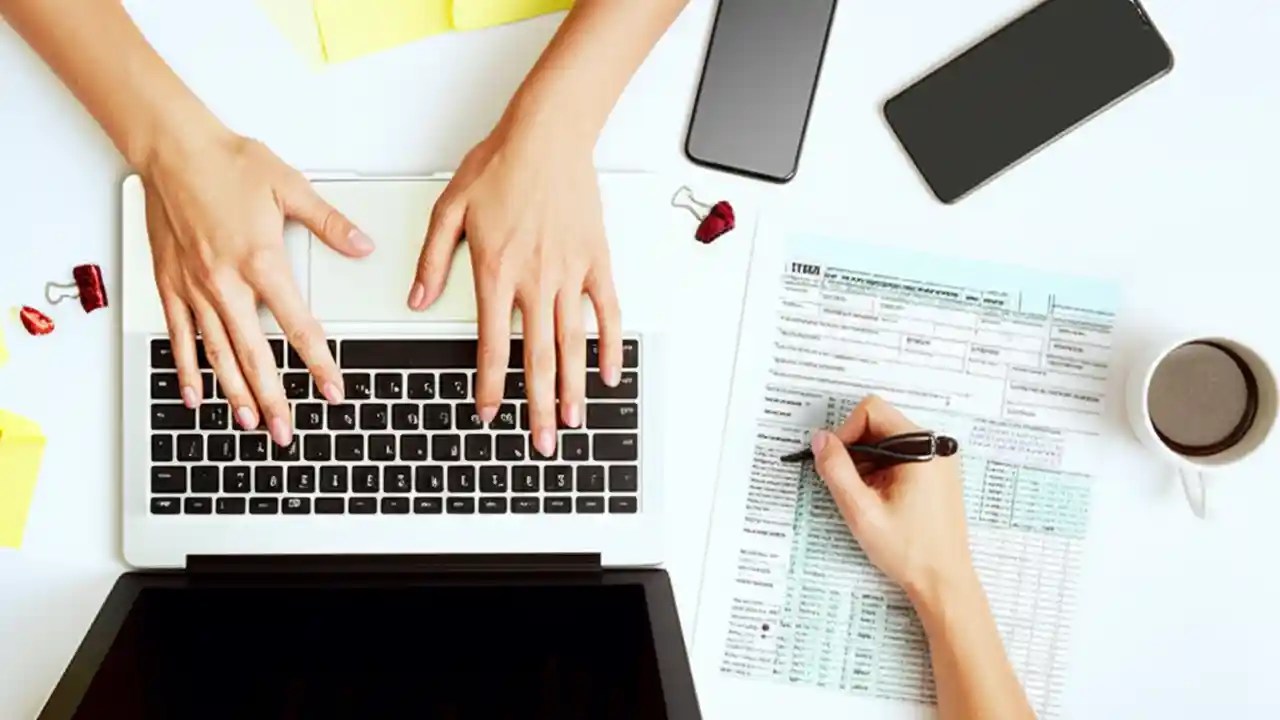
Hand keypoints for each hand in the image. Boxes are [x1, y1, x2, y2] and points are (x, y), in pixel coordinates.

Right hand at [144, 132, 373, 445]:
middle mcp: (226, 283)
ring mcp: (195, 287)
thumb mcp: (290, 188)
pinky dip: (188, 368)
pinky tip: (197, 394)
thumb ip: (330, 224)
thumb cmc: (228, 164)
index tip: (332, 389)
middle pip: (255, 354)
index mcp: (261, 263)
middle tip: (286, 430)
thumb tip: (363, 245)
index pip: (298, 326)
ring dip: (235, 392)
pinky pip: (180, 336)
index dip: (318, 363)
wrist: (173, 149)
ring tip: (250, 422)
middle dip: (274, 397)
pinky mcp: (171, 284)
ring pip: (218, 353)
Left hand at [407, 124, 621, 456]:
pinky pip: (606, 312)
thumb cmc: (500, 165)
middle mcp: (534, 280)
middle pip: (537, 358)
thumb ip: (432, 260)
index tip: (489, 414)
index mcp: (495, 272)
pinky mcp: (596, 260)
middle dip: (537, 406)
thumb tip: (417, 300)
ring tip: (571, 421)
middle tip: (541, 442)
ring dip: (571, 387)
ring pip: (571, 344)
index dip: (491, 386)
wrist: (547, 134)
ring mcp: (569, 273)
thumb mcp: (449, 209)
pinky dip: (609, 345)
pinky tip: (608, 373)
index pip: (492, 346)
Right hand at [810, 396, 975, 599]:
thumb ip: (836, 470)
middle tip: (849, 487)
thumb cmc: (908, 550)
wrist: (944, 582)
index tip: (835, 464)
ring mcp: (939, 460)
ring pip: (888, 441)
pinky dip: (882, 471)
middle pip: (880, 423)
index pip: (871, 411)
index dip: (845, 433)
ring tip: (867, 499)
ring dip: (868, 463)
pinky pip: (902, 457)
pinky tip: (880, 501)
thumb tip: (820, 439)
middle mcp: (935, 447)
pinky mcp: (937, 474)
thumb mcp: (861, 511)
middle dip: (856, 450)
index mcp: (922, 448)